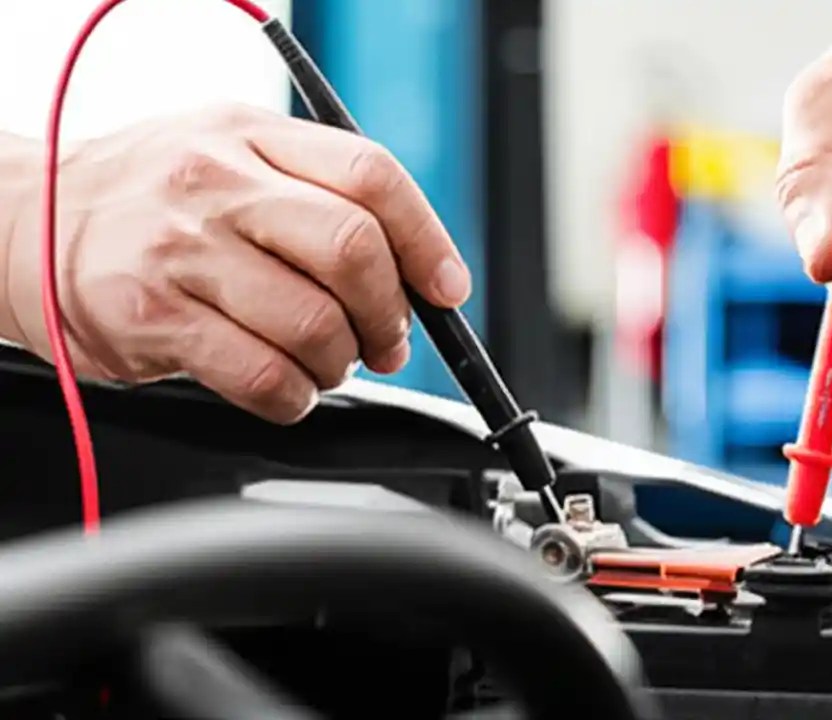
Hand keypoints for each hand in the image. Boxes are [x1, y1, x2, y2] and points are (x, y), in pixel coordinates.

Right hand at [6, 105, 470, 423]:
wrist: (22, 223)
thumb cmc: (149, 199)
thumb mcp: (230, 154)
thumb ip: (315, 192)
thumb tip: (415, 267)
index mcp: (251, 134)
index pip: (372, 176)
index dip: (427, 241)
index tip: (446, 288)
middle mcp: (217, 182)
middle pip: (353, 251)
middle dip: (390, 314)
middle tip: (385, 340)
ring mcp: (181, 249)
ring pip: (314, 324)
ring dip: (341, 362)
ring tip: (327, 363)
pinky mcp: (152, 317)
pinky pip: (263, 375)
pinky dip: (296, 396)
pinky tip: (287, 387)